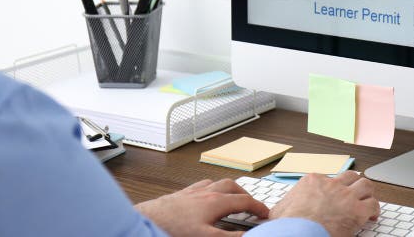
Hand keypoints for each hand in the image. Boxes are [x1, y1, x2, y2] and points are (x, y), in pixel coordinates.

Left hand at [135, 178, 268, 236]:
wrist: (147, 220)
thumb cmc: (173, 228)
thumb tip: (248, 236)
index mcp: (216, 202)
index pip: (244, 201)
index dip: (258, 208)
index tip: (266, 214)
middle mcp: (206, 192)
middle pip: (233, 187)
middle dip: (245, 195)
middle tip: (252, 205)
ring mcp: (193, 191)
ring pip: (217, 183)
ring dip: (230, 189)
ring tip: (233, 197)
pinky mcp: (182, 194)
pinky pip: (202, 185)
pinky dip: (211, 188)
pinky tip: (207, 193)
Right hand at [269, 171, 379, 236]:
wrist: (297, 233)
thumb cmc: (289, 224)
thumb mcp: (280, 210)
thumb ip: (283, 206)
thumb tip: (273, 212)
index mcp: (313, 181)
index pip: (329, 178)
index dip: (335, 187)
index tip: (336, 194)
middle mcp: (331, 185)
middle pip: (350, 176)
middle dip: (354, 184)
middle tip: (356, 192)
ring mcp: (345, 196)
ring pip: (366, 184)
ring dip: (368, 193)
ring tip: (367, 200)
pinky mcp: (356, 211)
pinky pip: (373, 204)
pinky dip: (375, 210)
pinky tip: (372, 216)